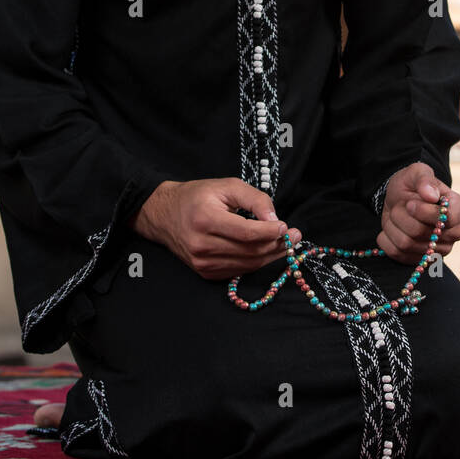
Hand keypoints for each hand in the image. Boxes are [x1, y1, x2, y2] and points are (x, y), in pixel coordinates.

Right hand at [132, 177, 301, 280]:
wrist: (164, 215)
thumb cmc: (198, 196)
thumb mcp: (226, 186)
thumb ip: (254, 198)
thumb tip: (275, 219)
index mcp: (205, 219)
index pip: (246, 233)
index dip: (270, 232)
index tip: (287, 226)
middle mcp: (201, 245)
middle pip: (250, 251)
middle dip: (277, 245)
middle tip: (295, 236)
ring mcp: (202, 263)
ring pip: (247, 264)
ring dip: (271, 255)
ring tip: (286, 243)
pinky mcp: (205, 272)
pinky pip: (239, 270)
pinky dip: (256, 262)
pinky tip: (266, 251)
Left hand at [377, 163, 459, 263]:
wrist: (400, 199)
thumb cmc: (412, 185)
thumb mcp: (417, 173)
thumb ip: (424, 179)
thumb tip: (431, 195)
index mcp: (459, 208)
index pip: (448, 218)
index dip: (424, 212)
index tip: (410, 203)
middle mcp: (454, 232)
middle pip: (422, 232)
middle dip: (402, 216)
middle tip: (400, 205)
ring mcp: (439, 250)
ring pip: (407, 244)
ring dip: (393, 226)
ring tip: (395, 215)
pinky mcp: (422, 260)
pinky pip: (398, 254)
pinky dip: (387, 239)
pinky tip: (391, 228)